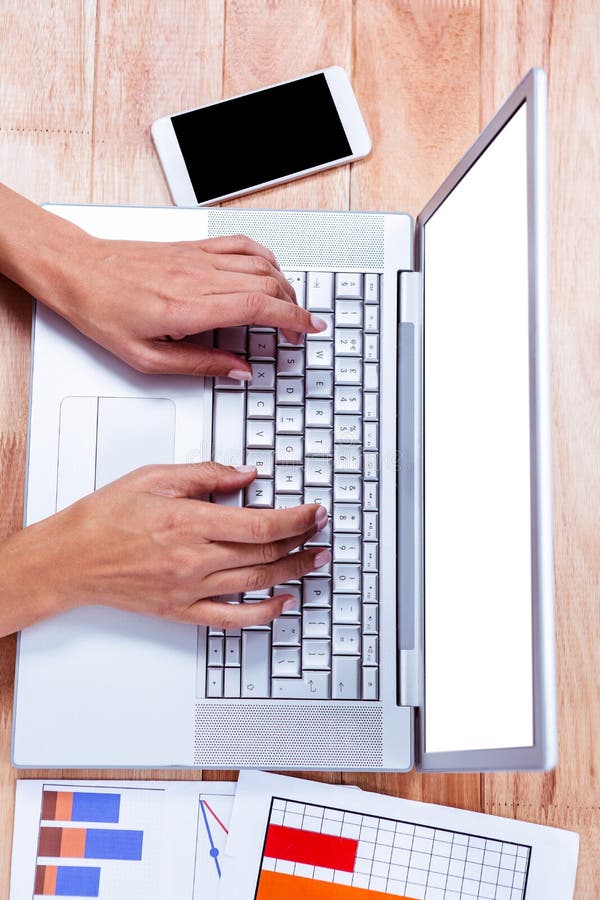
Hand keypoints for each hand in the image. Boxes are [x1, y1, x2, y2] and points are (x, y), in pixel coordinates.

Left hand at [0, 186, 326, 376]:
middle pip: (267, 284)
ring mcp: (196, 257)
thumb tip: (239, 370)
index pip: (258, 306)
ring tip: (288, 307)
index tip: (309, 328)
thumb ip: (200, 365)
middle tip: (299, 329)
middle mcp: (197, 277)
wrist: (76, 270)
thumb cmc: (102, 311)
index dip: (292, 318)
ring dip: (283, 285)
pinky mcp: (191, 247)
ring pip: (260, 264)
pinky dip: (264, 257)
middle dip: (294, 307)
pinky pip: (240, 245)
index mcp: (188, 308)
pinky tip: (269, 270)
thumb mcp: (146, 359)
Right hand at [0, 462, 329, 636]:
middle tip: (322, 531)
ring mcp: (188, 589)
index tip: (315, 511)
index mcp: (189, 521)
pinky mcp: (180, 610)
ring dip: (293, 572)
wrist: (69, 558)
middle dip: (302, 541)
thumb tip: (246, 474)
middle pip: (265, 554)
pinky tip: (282, 603)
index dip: (297, 519)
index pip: (261, 525)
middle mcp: (193, 559)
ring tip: (315, 560)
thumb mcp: (153, 477)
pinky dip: (262, 614)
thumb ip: (206, 474)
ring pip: (255, 583)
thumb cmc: (105, 517)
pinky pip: (231, 618)